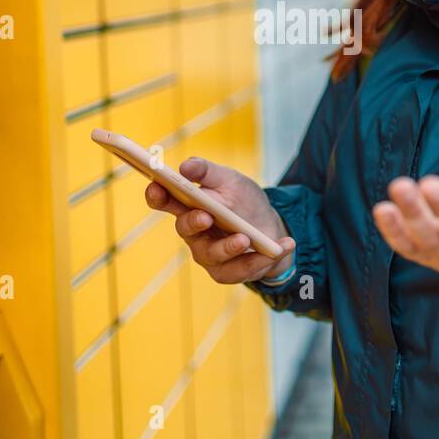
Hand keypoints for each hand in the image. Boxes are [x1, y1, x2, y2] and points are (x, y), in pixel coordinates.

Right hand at [144, 157, 295, 284]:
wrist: (270, 225)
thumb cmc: (243, 201)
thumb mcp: (229, 180)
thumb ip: (208, 172)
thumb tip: (186, 166)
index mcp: (188, 205)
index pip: (164, 200)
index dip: (157, 194)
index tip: (157, 186)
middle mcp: (193, 232)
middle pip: (184, 228)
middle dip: (194, 222)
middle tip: (206, 216)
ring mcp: (207, 254)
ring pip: (211, 254)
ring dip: (228, 247)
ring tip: (245, 238)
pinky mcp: (226, 272)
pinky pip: (239, 270)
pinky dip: (260, 259)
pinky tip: (281, 246)